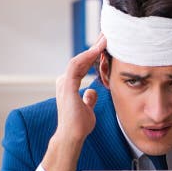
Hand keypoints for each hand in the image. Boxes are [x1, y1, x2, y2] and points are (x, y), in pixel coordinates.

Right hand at [42, 34, 105, 170]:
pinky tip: (97, 50)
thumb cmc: (79, 125)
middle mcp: (64, 81)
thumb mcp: (87, 108)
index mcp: (69, 85)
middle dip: (94, 47)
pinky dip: (87, 56)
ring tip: (105, 38)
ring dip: (92, 48)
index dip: (94, 54)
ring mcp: (64, 82)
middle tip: (107, 35)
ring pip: (79, 59)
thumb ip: (88, 98)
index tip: (106, 45)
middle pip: (81, 58)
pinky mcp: (66, 86)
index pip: (83, 65)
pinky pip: (76, 66)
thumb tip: (92, 92)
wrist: (72, 136)